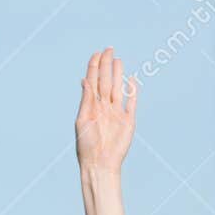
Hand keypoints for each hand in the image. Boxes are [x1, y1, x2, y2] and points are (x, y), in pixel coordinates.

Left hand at [76, 47, 135, 173]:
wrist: (100, 164)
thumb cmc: (87, 146)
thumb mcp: (82, 120)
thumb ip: (86, 100)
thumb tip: (85, 80)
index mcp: (91, 105)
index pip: (93, 80)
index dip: (94, 66)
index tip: (97, 53)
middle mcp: (104, 106)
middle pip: (105, 80)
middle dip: (106, 65)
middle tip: (109, 49)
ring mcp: (116, 113)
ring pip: (117, 88)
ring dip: (117, 74)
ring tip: (117, 60)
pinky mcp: (128, 122)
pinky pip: (131, 103)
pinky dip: (132, 92)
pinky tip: (131, 80)